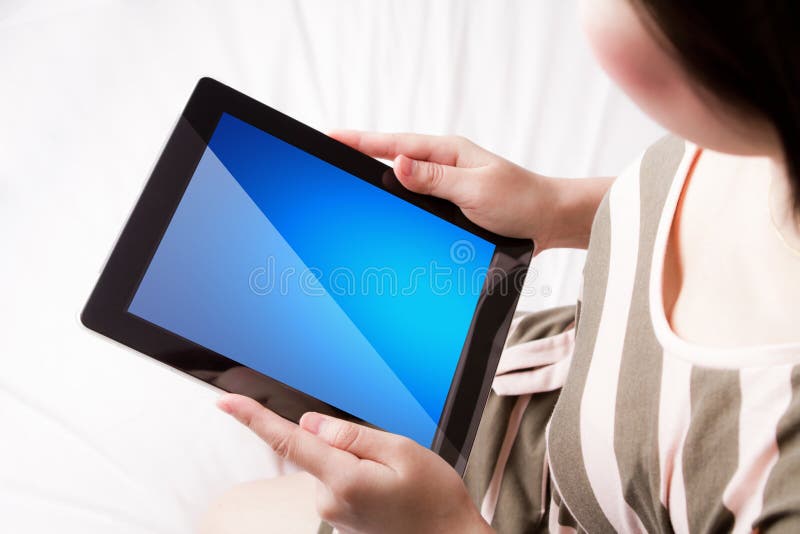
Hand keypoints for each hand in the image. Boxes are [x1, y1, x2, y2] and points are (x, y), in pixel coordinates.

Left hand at [218, 394, 491, 533]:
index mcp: (343, 479)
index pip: (288, 440)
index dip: (253, 418)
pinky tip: (391, 490)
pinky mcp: (343, 522)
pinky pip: (342, 482)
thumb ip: (352, 435)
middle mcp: (330, 501)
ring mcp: (336, 515)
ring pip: (333, 465)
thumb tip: (311, 423)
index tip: (224, 401)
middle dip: (349, 440)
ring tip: (398, 478)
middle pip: (321, 448)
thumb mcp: (402, 450)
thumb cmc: (435, 499)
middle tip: (393, 457)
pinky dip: (361, 476)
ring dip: (359, 460)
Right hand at [329, 131, 610, 250]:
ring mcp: (446, 185)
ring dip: (379, 184)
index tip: (331, 138)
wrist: (548, 221)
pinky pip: (417, 201)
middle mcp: (444, 166)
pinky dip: (399, 204)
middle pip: (393, 161)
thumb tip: (397, 164)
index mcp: (448, 152)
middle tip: (330, 160)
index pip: (395, 145)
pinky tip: (386, 211)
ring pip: (404, 183)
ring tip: (348, 184)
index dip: (361, 142)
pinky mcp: (451, 205)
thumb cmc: (520, 200)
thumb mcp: (475, 188)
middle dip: (361, 159)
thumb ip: (435, 178)